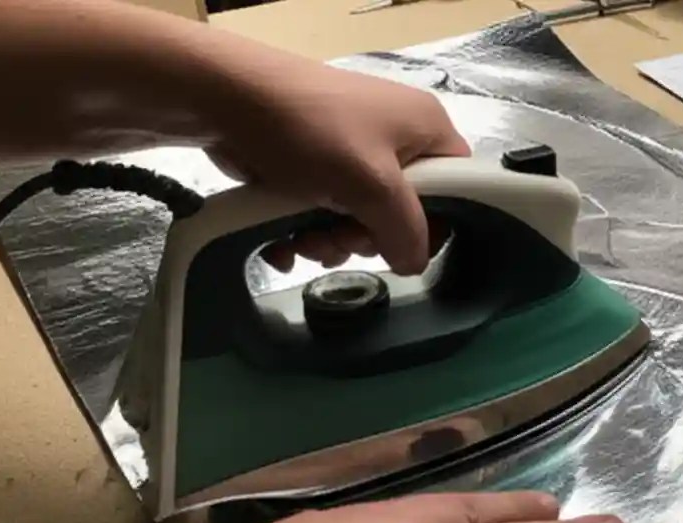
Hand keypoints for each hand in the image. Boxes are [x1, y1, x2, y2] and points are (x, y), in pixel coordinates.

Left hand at [206, 59, 470, 275]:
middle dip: (368, 238)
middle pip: (404, 212)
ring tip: (304, 238)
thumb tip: (413, 263)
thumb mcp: (371, 185)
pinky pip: (325, 214)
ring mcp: (351, 152)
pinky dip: (307, 233)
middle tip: (342, 236)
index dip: (437, 223)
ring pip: (360, 220)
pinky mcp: (313, 166)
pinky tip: (284, 242)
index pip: (458, 185)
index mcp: (425, 128)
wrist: (225, 100)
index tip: (404, 243)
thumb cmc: (310, 131)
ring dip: (331, 242)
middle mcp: (394, 139)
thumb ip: (405, 231)